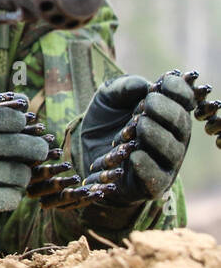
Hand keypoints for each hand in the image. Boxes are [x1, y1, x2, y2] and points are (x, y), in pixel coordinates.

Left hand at [80, 73, 191, 207]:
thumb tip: (145, 85)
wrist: (84, 154)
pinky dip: (146, 166)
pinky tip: (134, 155)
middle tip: (148, 105)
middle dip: (167, 112)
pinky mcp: (150, 185)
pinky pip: (155, 178)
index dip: (179, 91)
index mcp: (168, 116)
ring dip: (156, 136)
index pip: (184, 102)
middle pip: (181, 126)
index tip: (164, 82)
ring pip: (171, 151)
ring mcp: (165, 163)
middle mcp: (173, 139)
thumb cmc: (104, 122)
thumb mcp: (107, 98)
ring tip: (138, 126)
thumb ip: (124, 87)